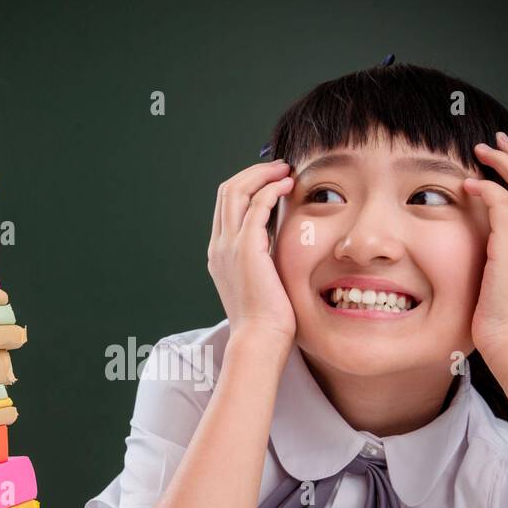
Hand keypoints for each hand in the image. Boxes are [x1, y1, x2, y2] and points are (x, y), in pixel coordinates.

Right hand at [207, 160, 296, 347]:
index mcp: (220, 253)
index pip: (226, 205)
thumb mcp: (262, 282)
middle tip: (280, 168)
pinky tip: (288, 186)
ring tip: (286, 170)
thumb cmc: (267, 319)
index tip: (273, 181)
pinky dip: (271, 189)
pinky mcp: (245, 248)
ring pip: (236, 191)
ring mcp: (228, 246)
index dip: (249, 185)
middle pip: (226, 191)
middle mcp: (219, 245)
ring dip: (262, 175)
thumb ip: (265, 259)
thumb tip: (282, 244)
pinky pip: (255, 205)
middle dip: (254, 173)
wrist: (260, 339)